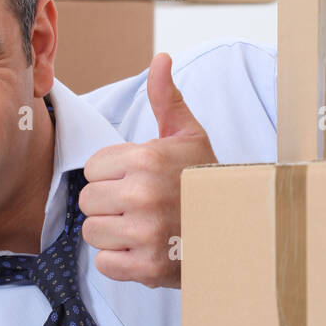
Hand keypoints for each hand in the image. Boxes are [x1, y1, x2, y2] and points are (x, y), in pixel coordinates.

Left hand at [79, 52, 216, 288]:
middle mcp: (143, 195)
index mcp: (147, 159)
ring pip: (92, 233)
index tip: (137, 180)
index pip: (93, 168)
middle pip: (88, 201)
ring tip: (140, 229)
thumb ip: (166, 99)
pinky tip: (142, 251)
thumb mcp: (189, 136)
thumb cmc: (206, 182)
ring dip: (112, 234)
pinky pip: (105, 264)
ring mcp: (145, 234)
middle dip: (108, 205)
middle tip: (138, 207)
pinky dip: (119, 262)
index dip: (112, 175)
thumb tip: (161, 58)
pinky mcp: (147, 267)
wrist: (236, 231)